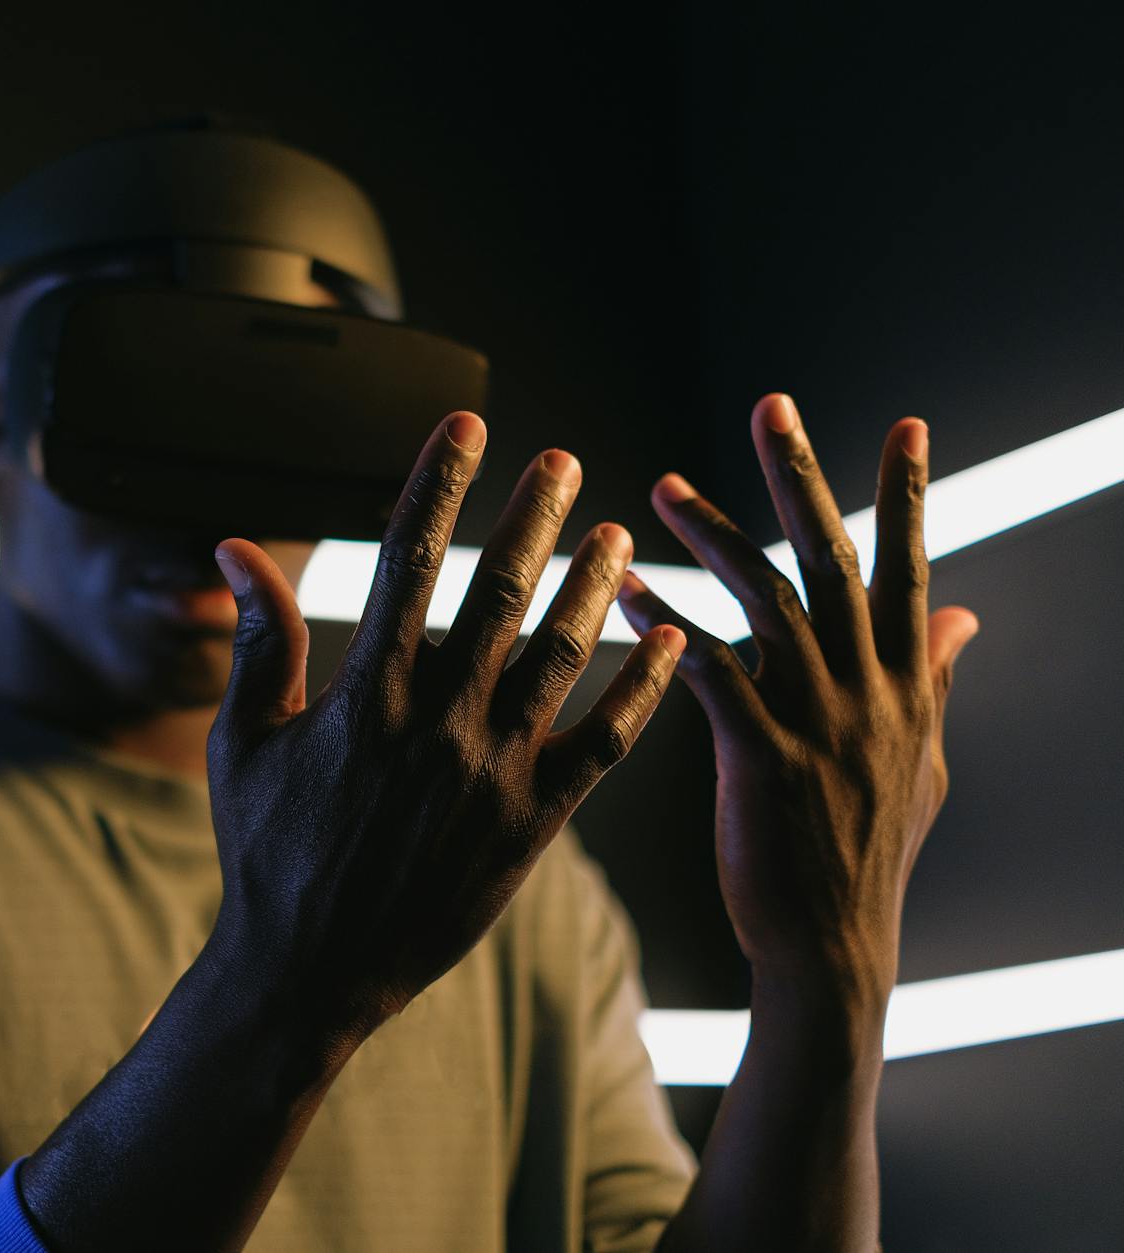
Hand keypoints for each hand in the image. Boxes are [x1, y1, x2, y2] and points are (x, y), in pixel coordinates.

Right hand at [206, 411, 686, 1046]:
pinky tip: (672, 640)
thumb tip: (235, 547)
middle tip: (564, 459)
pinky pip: (605, 744)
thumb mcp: (243, 741)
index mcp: (363, 693)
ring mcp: (492, 773)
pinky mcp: (534, 823)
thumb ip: (259, 640)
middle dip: (534, 516)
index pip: (407, 560)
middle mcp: (436, 721)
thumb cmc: (264, 852)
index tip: (466, 424)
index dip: (440, 483)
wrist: (308, 971)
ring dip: (595, 587)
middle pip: (497, 593)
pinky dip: (642, 689)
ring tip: (621, 532)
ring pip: (560, 656)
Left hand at [615, 393, 979, 1011]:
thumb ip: (932, 680)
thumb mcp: (922, 761)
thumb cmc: (867, 851)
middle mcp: (869, 691)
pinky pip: (709, 672)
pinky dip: (666, 623)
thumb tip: (967, 616)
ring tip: (658, 485)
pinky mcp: (763, 759)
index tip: (908, 423)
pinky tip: (625, 586)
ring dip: (711, 534)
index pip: (909, 569)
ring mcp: (819, 723)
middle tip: (769, 404)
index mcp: (903, 686)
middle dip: (802, 477)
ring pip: (765, 602)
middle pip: (834, 559)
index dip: (906, 495)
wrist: (832, 946)